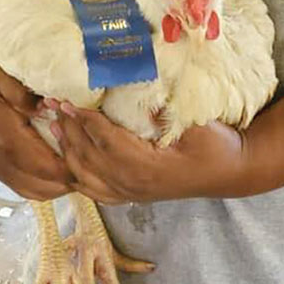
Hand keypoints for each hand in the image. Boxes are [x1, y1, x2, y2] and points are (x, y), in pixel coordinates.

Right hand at [0, 53, 74, 200]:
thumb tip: (49, 109)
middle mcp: (3, 163)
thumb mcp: (4, 79)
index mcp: (9, 142)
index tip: (90, 151)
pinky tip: (57, 167)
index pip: (52, 169)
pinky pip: (27, 189)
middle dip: (72, 177)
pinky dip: (46, 185)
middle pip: (49, 187)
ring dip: (61, 183)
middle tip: (88, 157)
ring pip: (39, 193)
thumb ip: (26, 96)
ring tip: (76, 162)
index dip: (75, 166)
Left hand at [52, 102, 250, 204]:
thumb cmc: (217, 144)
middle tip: (51, 105)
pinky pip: (96, 191)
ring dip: (68, 150)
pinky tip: (69, 159)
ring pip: (87, 176)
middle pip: (89, 158)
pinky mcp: (134, 195)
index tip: (67, 100)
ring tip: (56, 125)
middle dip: (68, 130)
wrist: (233, 171)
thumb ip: (162, 110)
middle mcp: (134, 184)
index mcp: (148, 166)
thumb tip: (131, 87)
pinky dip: (78, 175)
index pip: (105, 141)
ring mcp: (133, 193)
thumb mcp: (193, 122)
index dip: (84, 121)